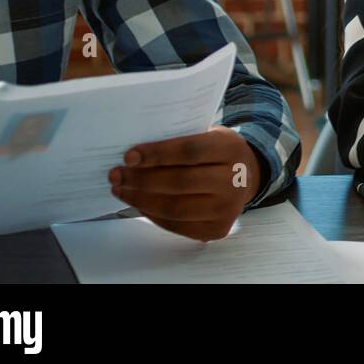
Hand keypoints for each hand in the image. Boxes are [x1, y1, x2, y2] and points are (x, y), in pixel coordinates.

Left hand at [111, 126, 262, 241]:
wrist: (247, 176)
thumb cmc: (217, 152)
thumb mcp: (208, 134)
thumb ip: (180, 140)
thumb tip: (135, 154)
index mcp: (230, 150)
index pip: (189, 151)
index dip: (157, 154)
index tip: (129, 156)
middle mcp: (234, 181)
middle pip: (180, 182)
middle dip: (141, 179)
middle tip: (116, 174)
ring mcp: (227, 209)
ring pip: (175, 208)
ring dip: (141, 199)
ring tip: (121, 189)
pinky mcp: (217, 229)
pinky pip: (176, 225)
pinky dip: (152, 214)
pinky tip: (138, 203)